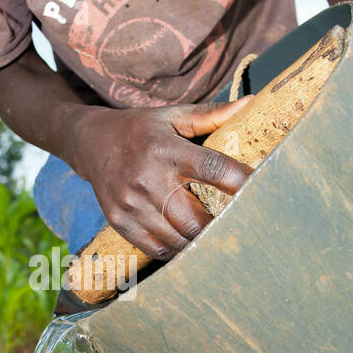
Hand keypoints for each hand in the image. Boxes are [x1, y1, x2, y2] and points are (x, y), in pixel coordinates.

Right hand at [66, 99, 252, 259]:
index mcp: (167, 150)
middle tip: (238, 223)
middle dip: (221, 225)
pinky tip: (188, 240)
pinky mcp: (120, 222)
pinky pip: (158, 249)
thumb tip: (253, 103)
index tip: (263, 190)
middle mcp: (148, 179)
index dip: (243, 183)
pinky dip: (179, 249)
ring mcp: (131, 205)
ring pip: (179, 239)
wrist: (89, 142)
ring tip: (216, 234)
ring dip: (201, 240)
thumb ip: (211, 115)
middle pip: (196, 219)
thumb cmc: (139, 129)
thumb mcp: (172, 116)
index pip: (214, 170)